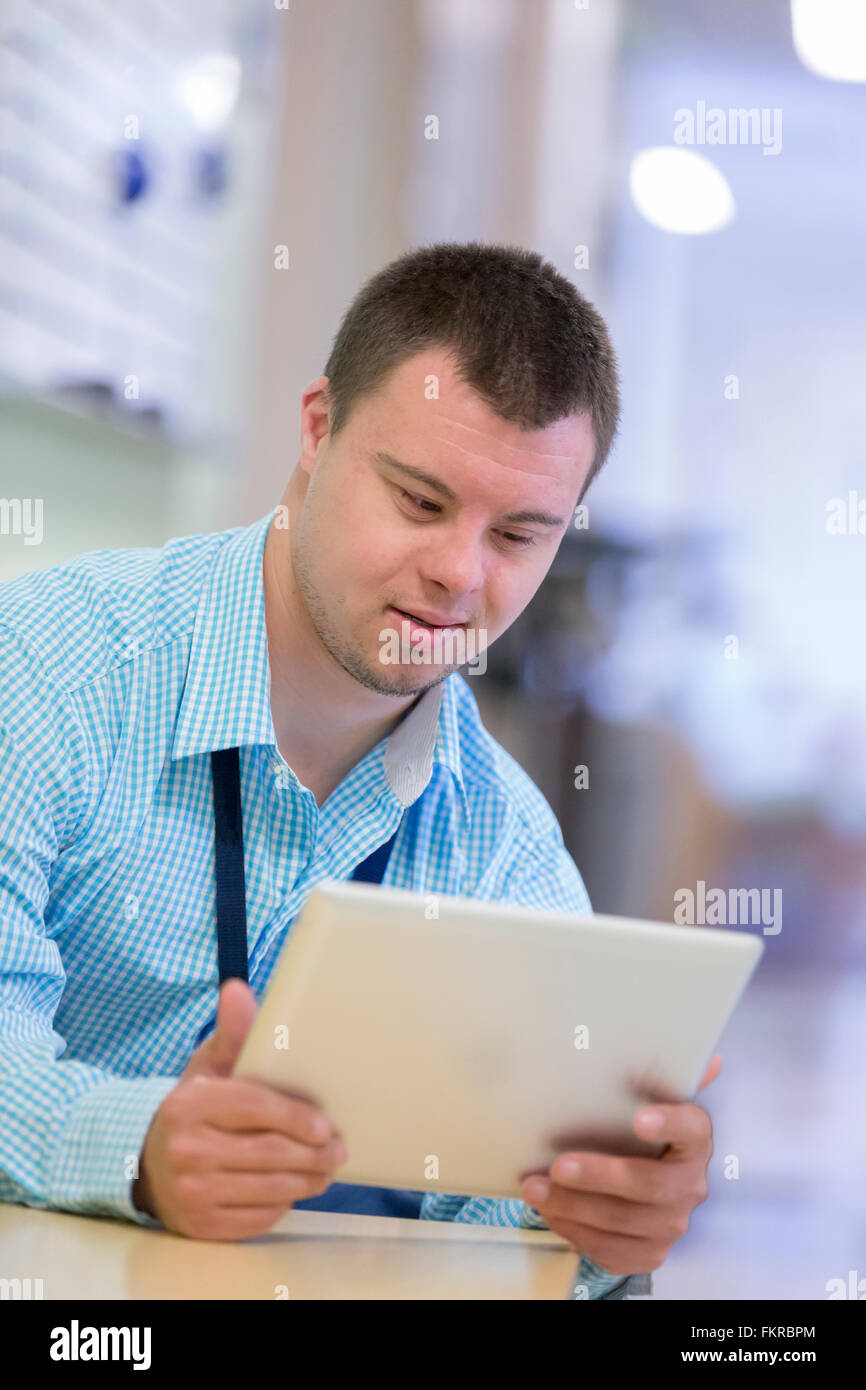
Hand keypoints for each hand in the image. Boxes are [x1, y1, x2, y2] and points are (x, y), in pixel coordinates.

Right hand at [132, 979, 348, 1239]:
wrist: (146, 1162)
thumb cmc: (193, 1109)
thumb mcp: (208, 1068)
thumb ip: (232, 1033)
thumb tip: (238, 990)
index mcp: (191, 1104)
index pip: (256, 1108)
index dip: (297, 1117)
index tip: (326, 1124)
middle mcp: (187, 1149)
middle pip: (270, 1153)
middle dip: (314, 1153)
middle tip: (338, 1148)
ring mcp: (192, 1192)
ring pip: (269, 1189)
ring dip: (308, 1180)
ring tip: (326, 1169)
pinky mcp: (201, 1225)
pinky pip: (258, 1218)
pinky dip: (283, 1204)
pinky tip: (295, 1190)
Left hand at [519, 1054, 721, 1275]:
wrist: (640, 1187)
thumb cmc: (637, 1134)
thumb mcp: (649, 1101)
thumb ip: (668, 1077)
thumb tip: (707, 1056)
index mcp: (695, 1141)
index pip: (693, 1128)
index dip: (670, 1123)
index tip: (638, 1119)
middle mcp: (690, 1186)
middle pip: (649, 1185)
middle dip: (600, 1176)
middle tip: (558, 1166)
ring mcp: (672, 1224)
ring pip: (623, 1221)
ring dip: (574, 1206)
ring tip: (534, 1188)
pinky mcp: (649, 1253)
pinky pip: (612, 1250)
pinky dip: (576, 1231)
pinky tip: (549, 1212)